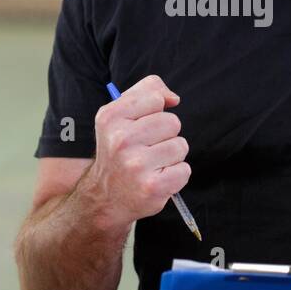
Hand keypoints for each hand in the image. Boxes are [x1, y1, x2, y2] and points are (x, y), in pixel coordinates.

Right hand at [83, 75, 189, 226]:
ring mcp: (136, 164)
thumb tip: (173, 98)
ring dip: (172, 156)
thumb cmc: (120, 151)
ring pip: (181, 145)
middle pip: (172, 122)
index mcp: (111, 118)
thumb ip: (147, 92)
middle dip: (166, 135)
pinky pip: (184, 169)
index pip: (156, 98)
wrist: (106, 197)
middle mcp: (120, 140)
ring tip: (152, 165)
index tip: (142, 126)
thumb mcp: (120, 116)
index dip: (156, 112)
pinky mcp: (152, 186)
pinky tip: (157, 179)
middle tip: (147, 149)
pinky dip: (176, 175)